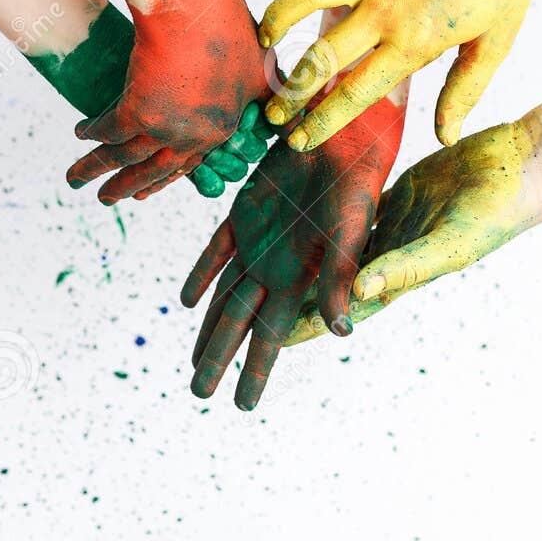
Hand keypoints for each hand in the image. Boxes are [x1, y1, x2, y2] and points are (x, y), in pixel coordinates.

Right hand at [67, 0, 274, 204]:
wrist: (197, 2)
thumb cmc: (231, 24)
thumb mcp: (263, 68)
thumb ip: (272, 96)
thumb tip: (292, 118)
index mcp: (222, 129)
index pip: (189, 164)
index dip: (163, 178)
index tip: (143, 192)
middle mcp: (194, 137)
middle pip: (153, 171)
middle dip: (125, 187)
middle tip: (106, 199)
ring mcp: (167, 127)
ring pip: (124, 157)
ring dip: (95, 170)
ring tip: (76, 180)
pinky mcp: (138, 110)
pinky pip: (108, 131)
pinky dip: (92, 135)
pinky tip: (82, 135)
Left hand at [181, 95, 404, 408]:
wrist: (342, 133)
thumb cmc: (354, 181)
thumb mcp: (348, 232)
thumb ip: (341, 279)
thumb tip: (344, 332)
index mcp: (296, 278)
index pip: (268, 338)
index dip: (254, 372)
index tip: (241, 407)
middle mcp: (274, 266)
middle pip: (236, 323)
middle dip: (219, 358)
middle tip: (198, 393)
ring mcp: (258, 241)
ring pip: (224, 295)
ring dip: (209, 326)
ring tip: (195, 361)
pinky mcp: (247, 212)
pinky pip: (218, 251)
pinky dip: (202, 274)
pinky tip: (187, 300)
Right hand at [260, 0, 541, 148]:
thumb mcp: (495, 42)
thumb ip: (464, 90)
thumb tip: (445, 137)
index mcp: (414, 42)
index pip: (355, 93)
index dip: (322, 122)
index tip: (300, 140)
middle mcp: (384, 10)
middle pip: (320, 59)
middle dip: (291, 93)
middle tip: (273, 113)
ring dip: (277, 23)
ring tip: (262, 44)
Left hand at [285, 120, 539, 344]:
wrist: (518, 170)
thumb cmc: (493, 212)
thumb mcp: (447, 243)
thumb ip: (403, 266)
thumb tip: (355, 293)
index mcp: (399, 275)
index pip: (342, 308)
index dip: (307, 324)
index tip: (270, 340)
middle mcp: (389, 256)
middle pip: (331, 284)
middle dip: (295, 298)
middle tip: (252, 310)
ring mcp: (390, 228)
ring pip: (336, 250)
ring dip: (306, 260)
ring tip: (267, 267)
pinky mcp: (394, 198)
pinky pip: (351, 213)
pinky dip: (326, 220)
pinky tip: (298, 216)